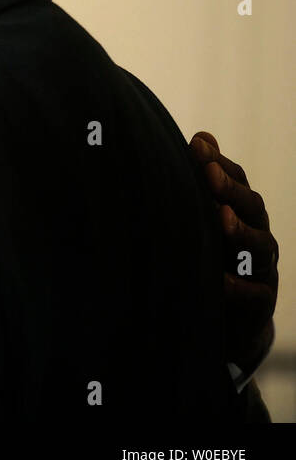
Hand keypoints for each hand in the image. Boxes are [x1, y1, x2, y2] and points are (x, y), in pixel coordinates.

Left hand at [190, 132, 277, 372]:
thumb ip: (203, 183)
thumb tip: (202, 135)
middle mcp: (256, 237)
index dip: (219, 163)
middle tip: (209, 172)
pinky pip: (255, 294)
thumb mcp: (205, 222)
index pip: (236, 182)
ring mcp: (262, 270)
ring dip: (241, 231)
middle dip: (230, 188)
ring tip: (221, 218)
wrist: (229, 324)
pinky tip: (220, 281)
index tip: (197, 144)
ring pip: (260, 246)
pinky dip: (238, 287)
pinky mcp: (260, 304)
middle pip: (250, 207)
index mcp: (242, 213)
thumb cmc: (212, 260)